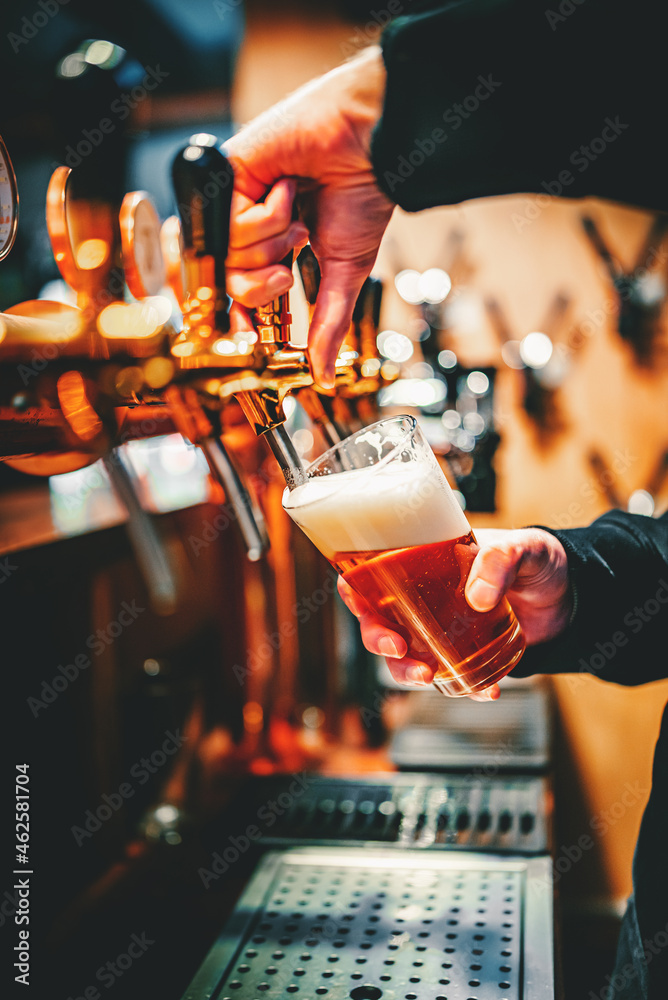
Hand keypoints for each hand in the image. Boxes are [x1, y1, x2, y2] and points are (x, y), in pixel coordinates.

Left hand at [223, 47, 394, 387]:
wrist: (369, 146)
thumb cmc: (362, 195)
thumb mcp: (344, 273)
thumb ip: (328, 325)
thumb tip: (324, 375)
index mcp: (274, 250)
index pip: (242, 298)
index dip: (244, 321)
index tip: (253, 342)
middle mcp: (248, 229)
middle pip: (227, 284)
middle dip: (259, 285)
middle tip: (286, 268)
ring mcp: (234, 203)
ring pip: (228, 256)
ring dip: (272, 243)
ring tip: (296, 215)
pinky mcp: (226, 176)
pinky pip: (230, 224)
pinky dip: (267, 216)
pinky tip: (286, 189)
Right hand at [337, 527, 571, 698]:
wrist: (571, 599)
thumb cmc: (540, 560)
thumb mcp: (524, 548)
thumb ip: (501, 561)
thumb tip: (477, 598)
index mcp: (424, 563)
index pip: (372, 573)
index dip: (354, 588)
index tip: (359, 601)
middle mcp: (422, 600)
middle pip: (377, 621)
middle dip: (377, 640)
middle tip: (398, 649)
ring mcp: (440, 631)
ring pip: (403, 657)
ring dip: (406, 672)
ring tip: (429, 678)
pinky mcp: (463, 657)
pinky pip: (448, 678)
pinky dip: (461, 689)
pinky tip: (485, 690)